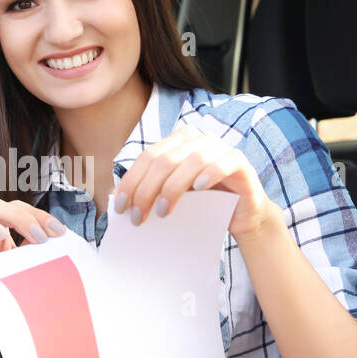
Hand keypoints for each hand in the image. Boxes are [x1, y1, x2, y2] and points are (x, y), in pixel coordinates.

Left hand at [112, 124, 281, 241]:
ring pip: (192, 159)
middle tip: (138, 217)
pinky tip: (198, 188)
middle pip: (165, 159)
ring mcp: (221, 148)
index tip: (120, 207)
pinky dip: (209, 173)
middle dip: (147, 190)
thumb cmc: (203, 204)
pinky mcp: (240, 162)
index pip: (148, 157)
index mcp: (178, 142)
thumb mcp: (172, 196)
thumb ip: (150, 191)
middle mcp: (198, 140)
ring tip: (163, 212)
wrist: (240, 215)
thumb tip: (116, 199)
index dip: (131, 181)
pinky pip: (224, 162)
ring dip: (173, 187)